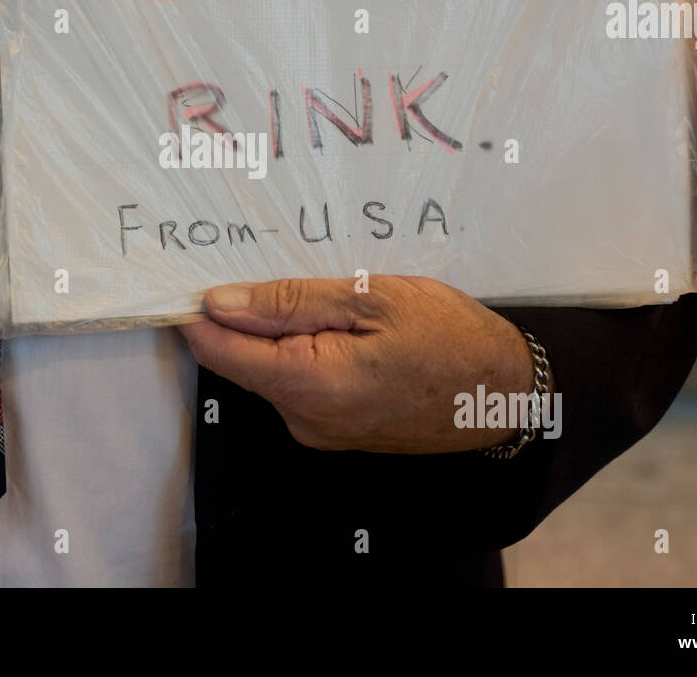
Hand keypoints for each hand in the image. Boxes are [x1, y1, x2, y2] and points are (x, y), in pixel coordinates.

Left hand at [178, 275, 533, 453]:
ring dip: (282, 331)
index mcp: (310, 384)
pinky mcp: (333, 431)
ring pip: (270, 370)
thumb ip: (289, 302)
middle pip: (242, 359)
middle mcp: (305, 418)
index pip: (218, 350)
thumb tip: (219, 303)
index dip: (195, 311)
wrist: (506, 393)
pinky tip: (345, 327)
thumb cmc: (451, 338)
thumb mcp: (372, 298)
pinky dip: (305, 352)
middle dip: (248, 313)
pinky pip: (297, 384)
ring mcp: (319, 430)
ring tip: (332, 296)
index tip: (190, 274)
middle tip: (278, 264)